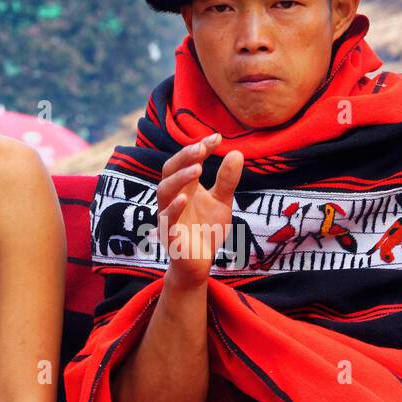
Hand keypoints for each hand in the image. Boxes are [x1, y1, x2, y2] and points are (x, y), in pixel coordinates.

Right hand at [157, 133, 242, 287]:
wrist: (199, 263)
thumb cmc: (207, 229)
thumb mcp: (222, 202)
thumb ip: (227, 180)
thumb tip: (237, 153)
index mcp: (185, 186)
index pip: (187, 161)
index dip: (200, 148)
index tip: (217, 138)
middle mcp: (173, 196)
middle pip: (170, 170)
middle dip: (184, 156)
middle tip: (202, 147)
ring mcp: (168, 214)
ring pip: (164, 190)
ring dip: (179, 178)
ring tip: (197, 168)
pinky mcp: (169, 234)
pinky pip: (166, 218)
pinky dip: (173, 207)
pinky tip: (184, 198)